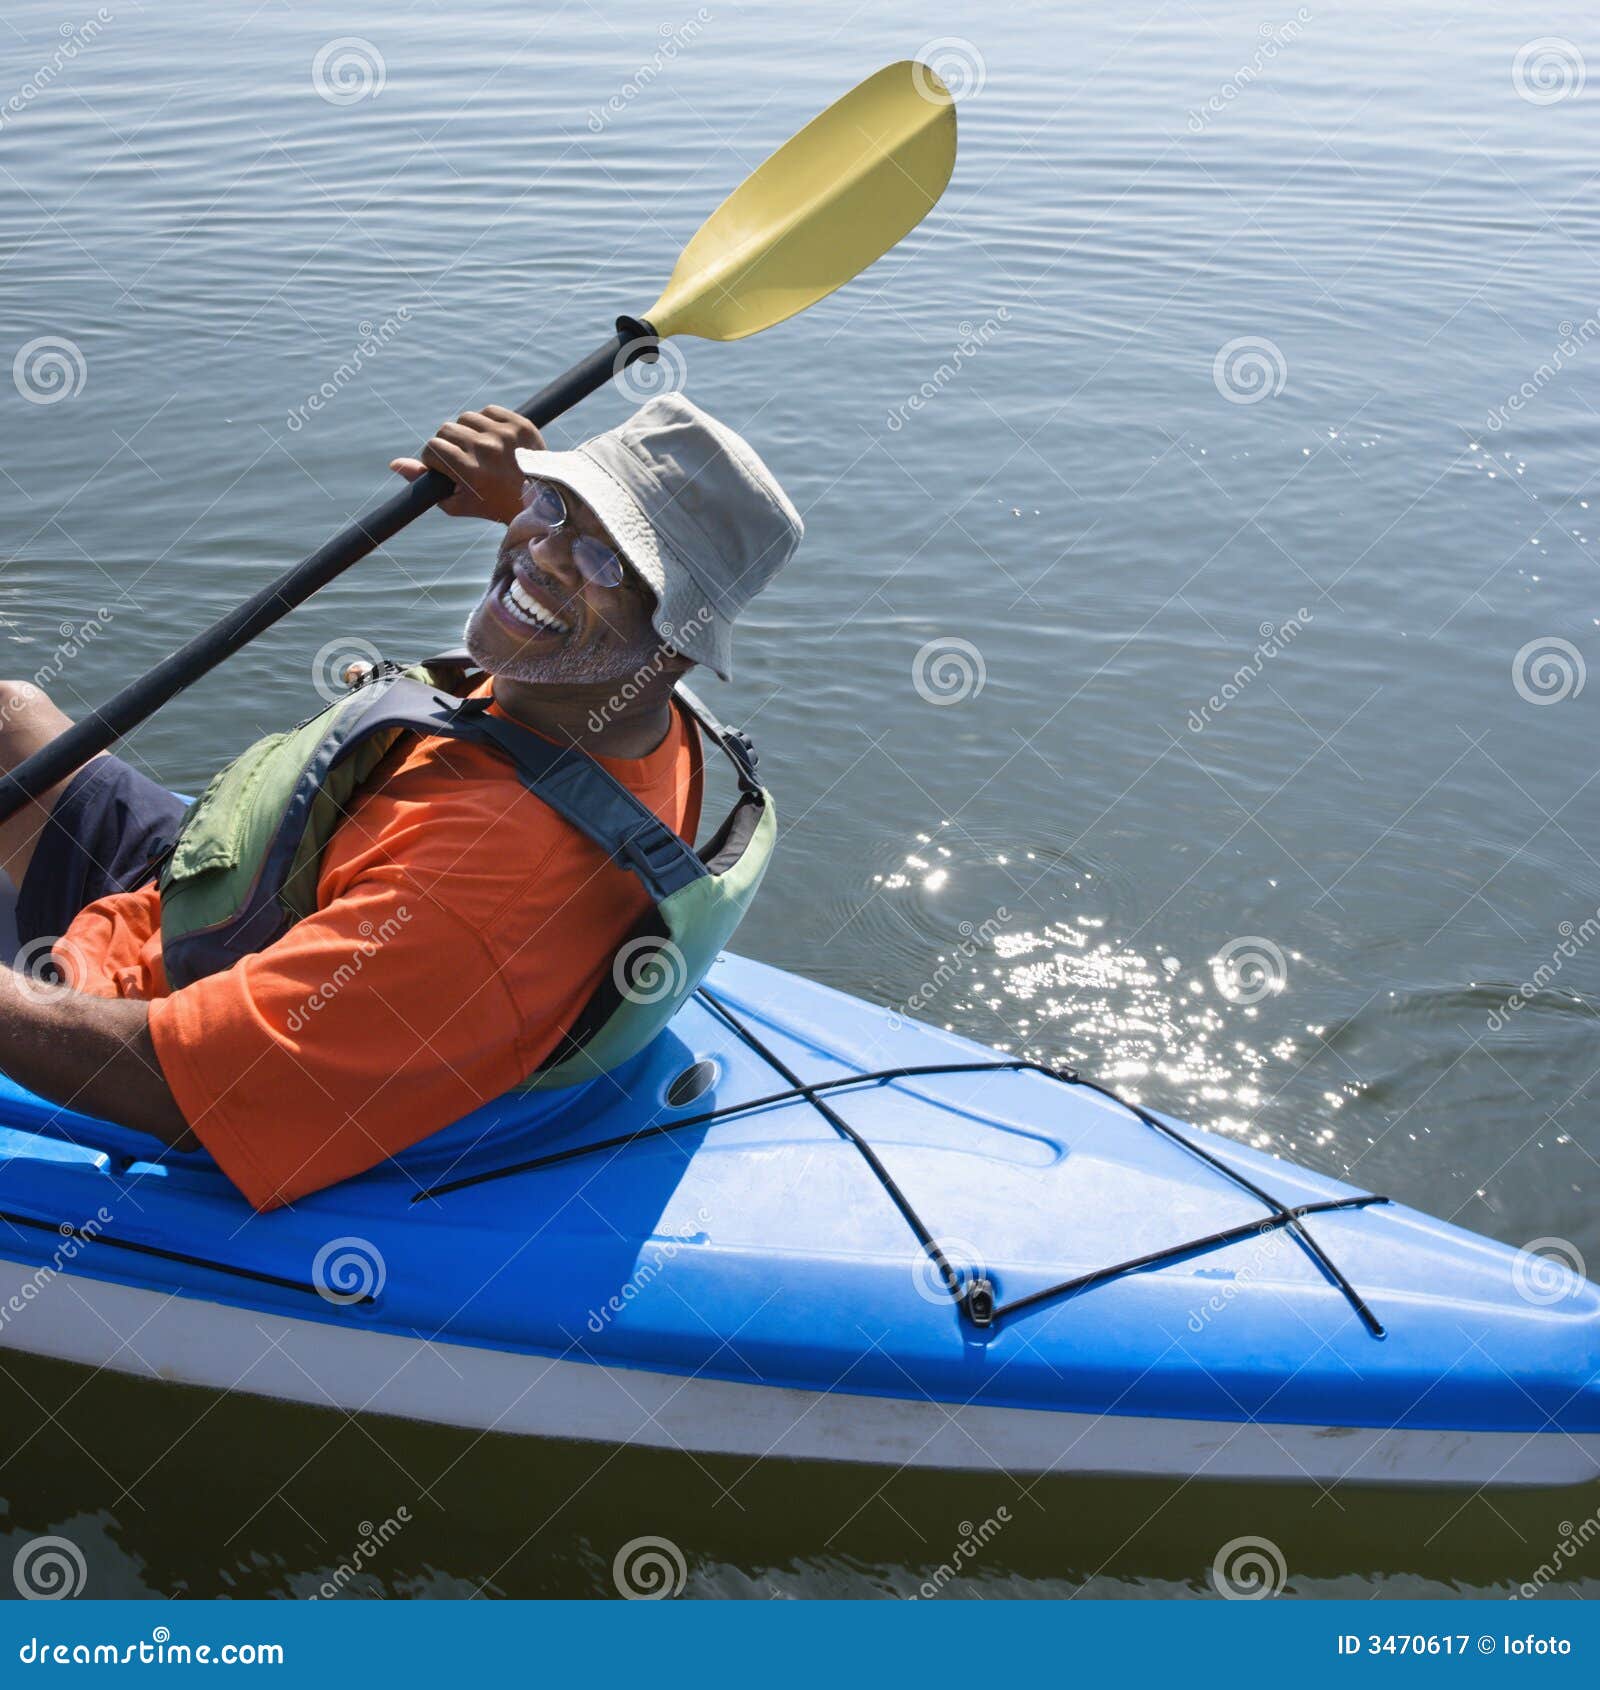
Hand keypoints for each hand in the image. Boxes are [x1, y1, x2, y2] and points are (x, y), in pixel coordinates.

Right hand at [389, 406, 545, 523]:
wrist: (542, 501)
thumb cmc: (494, 505)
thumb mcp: (458, 501)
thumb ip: (424, 483)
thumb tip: (395, 464)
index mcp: (471, 471)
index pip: (433, 448)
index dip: (433, 458)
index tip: (443, 468)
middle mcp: (487, 449)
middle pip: (447, 430)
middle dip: (448, 445)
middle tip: (461, 459)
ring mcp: (505, 435)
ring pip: (466, 418)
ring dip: (467, 432)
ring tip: (478, 450)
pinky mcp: (520, 424)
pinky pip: (489, 410)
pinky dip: (486, 422)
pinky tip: (493, 439)